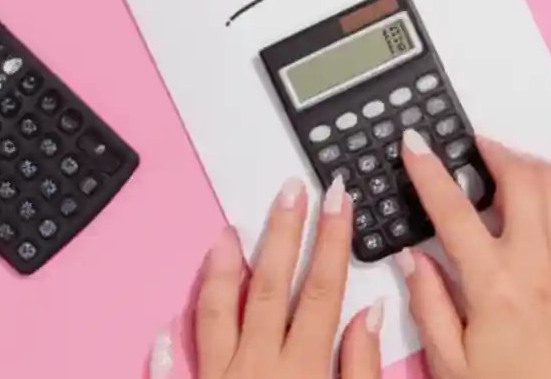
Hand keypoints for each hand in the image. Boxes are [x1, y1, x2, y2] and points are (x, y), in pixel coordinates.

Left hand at [193, 175, 383, 378]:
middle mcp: (257, 366)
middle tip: (291, 190)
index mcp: (303, 370)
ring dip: (225, 267)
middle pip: (270, 287)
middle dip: (284, 233)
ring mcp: (218, 377)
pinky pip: (181, 357)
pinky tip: (180, 308)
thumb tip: (371, 312)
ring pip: (218, 311)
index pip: (321, 291)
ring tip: (230, 231)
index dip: (332, 241)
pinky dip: (179, 331)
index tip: (338, 199)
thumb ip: (362, 368)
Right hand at [398, 130, 550, 378]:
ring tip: (505, 172)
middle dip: (493, 149)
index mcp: (494, 285)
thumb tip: (413, 259)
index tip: (415, 144)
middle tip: (471, 147)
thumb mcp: (452, 367)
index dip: (429, 170)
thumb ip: (429, 306)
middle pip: (521, 177)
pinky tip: (549, 223)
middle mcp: (539, 266)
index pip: (454, 209)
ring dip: (530, 169)